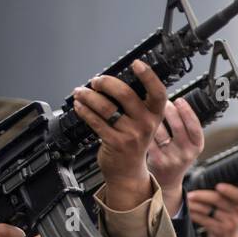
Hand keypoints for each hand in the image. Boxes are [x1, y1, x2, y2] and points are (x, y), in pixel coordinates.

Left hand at [73, 59, 166, 210]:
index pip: (158, 92)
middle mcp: (145, 124)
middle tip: (96, 81)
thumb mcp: (143, 124)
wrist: (128, 173)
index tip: (136, 63)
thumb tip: (114, 81)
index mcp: (155, 116)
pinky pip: (96, 121)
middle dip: (105, 82)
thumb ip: (137, 104)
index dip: (148, 76)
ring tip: (81, 92)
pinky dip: (84, 111)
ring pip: (106, 107)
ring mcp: (131, 135)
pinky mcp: (115, 143)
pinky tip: (79, 106)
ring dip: (89, 96)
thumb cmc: (133, 144)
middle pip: (125, 94)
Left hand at [146, 98, 204, 216]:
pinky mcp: (158, 161)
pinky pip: (150, 140)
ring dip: (155, 118)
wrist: (167, 181)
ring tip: (150, 110)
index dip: (187, 111)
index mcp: (197, 146)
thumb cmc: (177, 157)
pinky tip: (141, 123)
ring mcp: (172, 159)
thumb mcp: (189, 144)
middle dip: (170, 110)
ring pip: (162, 132)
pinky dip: (145, 130)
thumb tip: (178, 101)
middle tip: (163, 101)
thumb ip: (186, 126)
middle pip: (178, 127)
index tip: (179, 100)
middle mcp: (186, 154)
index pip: (195, 126)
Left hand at [188, 183, 237, 236]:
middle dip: (202, 196)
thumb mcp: (231, 205)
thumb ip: (224, 194)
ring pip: (209, 210)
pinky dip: (195, 215)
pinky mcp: (220, 232)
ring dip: (195, 205)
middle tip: (190, 194)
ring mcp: (230, 224)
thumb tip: (205, 180)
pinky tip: (189, 212)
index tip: (218, 186)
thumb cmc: (226, 215)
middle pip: (218, 200)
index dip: (229, 190)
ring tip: (186, 201)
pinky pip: (205, 221)